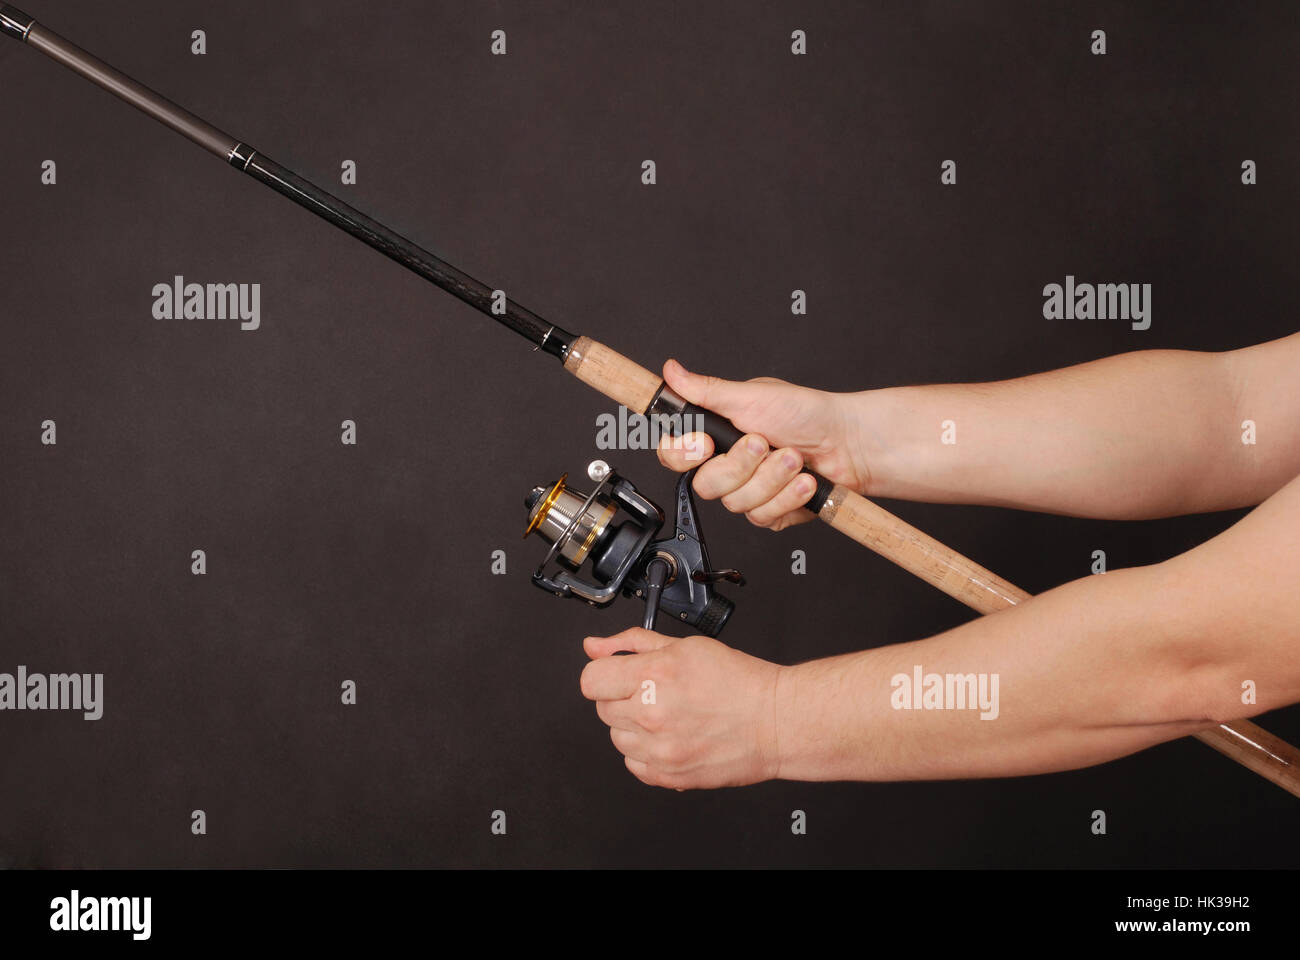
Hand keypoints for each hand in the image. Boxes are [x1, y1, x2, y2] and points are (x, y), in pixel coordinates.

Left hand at [580, 627, 782, 789]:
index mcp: (654, 675)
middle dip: (623, 697)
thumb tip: (595, 646)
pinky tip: (672, 737)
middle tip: (656, 692)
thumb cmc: (739, 683)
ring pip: (616, 737)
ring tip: (669, 715)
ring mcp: (659, 749)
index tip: (617, 675)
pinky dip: (646, 753)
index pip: (591, 679)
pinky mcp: (667, 775)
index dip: (604, 674)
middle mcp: (652, 714)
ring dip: (634, 726)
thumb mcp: (685, 646)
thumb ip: (632, 643)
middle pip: (602, 708)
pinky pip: (633, 764)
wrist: (775, 721)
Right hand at [656, 358, 871, 529]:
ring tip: (795, 458)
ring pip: (737, 502)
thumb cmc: (807, 412)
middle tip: (764, 443)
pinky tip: (804, 480)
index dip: (684, 454)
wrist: (849, 442)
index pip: (675, 454)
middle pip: (706, 484)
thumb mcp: (751, 396)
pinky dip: (787, 496)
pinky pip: (763, 516)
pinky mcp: (770, 511)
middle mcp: (729, 463)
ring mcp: (749, 489)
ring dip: (771, 478)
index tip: (706, 444)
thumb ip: (706, 390)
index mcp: (717, 434)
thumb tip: (672, 371)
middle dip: (741, 465)